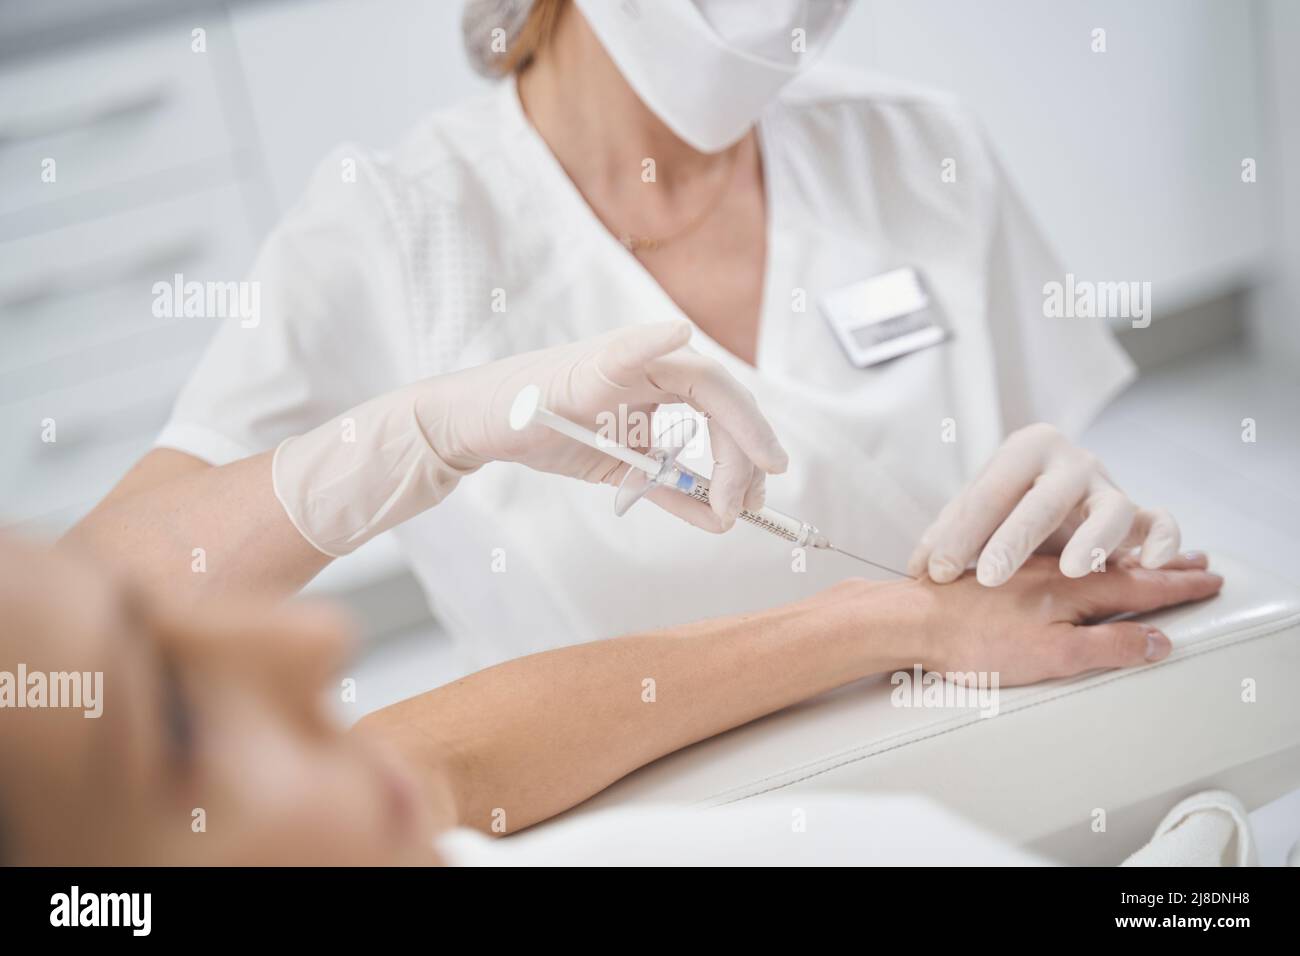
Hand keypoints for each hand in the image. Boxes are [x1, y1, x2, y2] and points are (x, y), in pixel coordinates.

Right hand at [423, 321, 787, 530]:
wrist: (484, 426)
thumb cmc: (551, 435)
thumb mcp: (625, 472)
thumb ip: (672, 489)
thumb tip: (722, 520)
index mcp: (662, 380)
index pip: (726, 407)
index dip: (752, 448)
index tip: (762, 494)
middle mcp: (653, 362)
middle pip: (724, 397)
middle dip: (747, 455)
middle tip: (747, 505)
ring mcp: (625, 359)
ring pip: (702, 383)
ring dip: (730, 437)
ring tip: (731, 494)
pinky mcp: (591, 366)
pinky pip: (628, 352)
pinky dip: (654, 343)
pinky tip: (676, 336)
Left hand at [901, 552, 1220, 685]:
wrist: (911, 619)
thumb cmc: (976, 642)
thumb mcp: (1053, 655)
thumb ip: (1108, 647)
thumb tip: (1158, 643)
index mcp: (1076, 587)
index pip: (1142, 586)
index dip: (1178, 586)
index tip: (1209, 579)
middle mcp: (1057, 568)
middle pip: (1121, 565)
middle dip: (1161, 566)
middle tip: (1198, 562)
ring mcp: (1031, 567)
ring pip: (1091, 559)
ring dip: (1128, 560)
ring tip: (1154, 563)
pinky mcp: (1008, 573)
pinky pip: (1063, 559)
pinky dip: (1089, 561)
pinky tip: (1086, 566)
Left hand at [907, 423, 1179, 586]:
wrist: (1049, 504)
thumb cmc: (1005, 511)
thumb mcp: (975, 516)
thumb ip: (947, 538)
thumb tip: (920, 570)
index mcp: (1025, 450)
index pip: (989, 492)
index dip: (960, 533)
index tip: (938, 572)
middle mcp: (1072, 460)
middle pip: (1044, 500)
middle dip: (1015, 539)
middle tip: (990, 576)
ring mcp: (1109, 485)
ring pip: (1110, 509)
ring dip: (1093, 540)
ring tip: (1072, 570)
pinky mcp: (1140, 515)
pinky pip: (1161, 523)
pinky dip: (1164, 541)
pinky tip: (1152, 564)